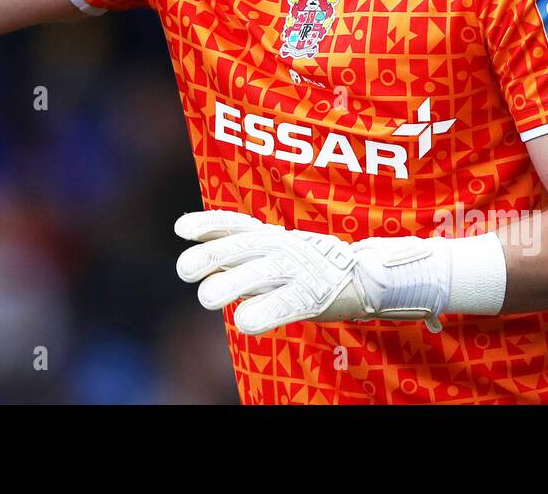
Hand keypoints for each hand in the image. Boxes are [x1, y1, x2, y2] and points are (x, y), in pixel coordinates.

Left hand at [174, 210, 449, 335]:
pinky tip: (245, 323)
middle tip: (185, 270)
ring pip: (261, 274)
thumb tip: (193, 250)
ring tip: (208, 298)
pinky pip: (286, 304)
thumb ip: (236, 251)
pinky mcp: (313, 296)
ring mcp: (298, 270)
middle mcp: (281, 247)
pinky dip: (265, 311)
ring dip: (232, 284)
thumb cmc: (307, 265)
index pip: (235, 224)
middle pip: (242, 248)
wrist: (367, 276)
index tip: (181, 229)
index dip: (209, 225)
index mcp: (269, 236)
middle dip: (211, 257)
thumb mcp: (271, 251)